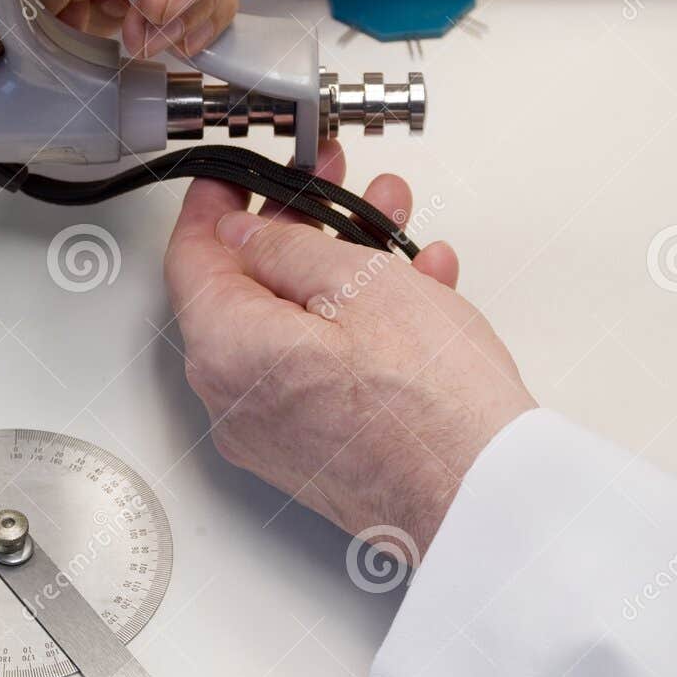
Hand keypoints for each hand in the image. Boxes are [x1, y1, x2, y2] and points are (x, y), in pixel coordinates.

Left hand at [164, 143, 533, 556]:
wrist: (484, 499)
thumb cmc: (429, 404)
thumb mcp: (359, 283)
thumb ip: (286, 247)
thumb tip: (247, 234)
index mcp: (227, 351)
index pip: (192, 257)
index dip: (213, 204)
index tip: (235, 176)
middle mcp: (236, 400)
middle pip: (248, 287)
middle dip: (300, 225)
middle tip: (333, 188)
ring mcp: (275, 432)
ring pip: (295, 323)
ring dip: (343, 267)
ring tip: (393, 226)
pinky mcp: (317, 451)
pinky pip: (323, 366)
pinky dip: (362, 322)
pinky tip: (415, 287)